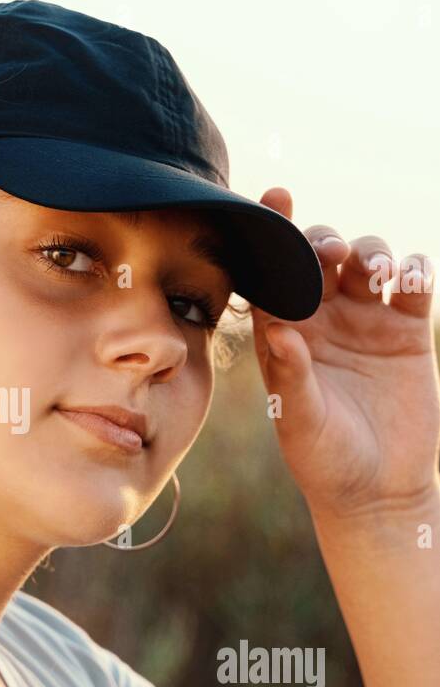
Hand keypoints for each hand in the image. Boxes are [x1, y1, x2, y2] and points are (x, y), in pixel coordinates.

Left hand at [249, 188, 439, 524]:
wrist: (379, 489)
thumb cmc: (326, 460)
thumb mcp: (300, 423)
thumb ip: (290, 378)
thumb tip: (277, 329)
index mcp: (285, 333)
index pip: (272, 275)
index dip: (274, 233)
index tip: (277, 197)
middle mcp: (322, 319)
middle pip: (320, 256)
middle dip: (324, 241)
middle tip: (332, 254)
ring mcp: (367, 320)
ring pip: (367, 259)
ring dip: (372, 251)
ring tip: (378, 273)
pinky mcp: (408, 330)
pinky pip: (413, 282)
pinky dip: (415, 268)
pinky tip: (409, 280)